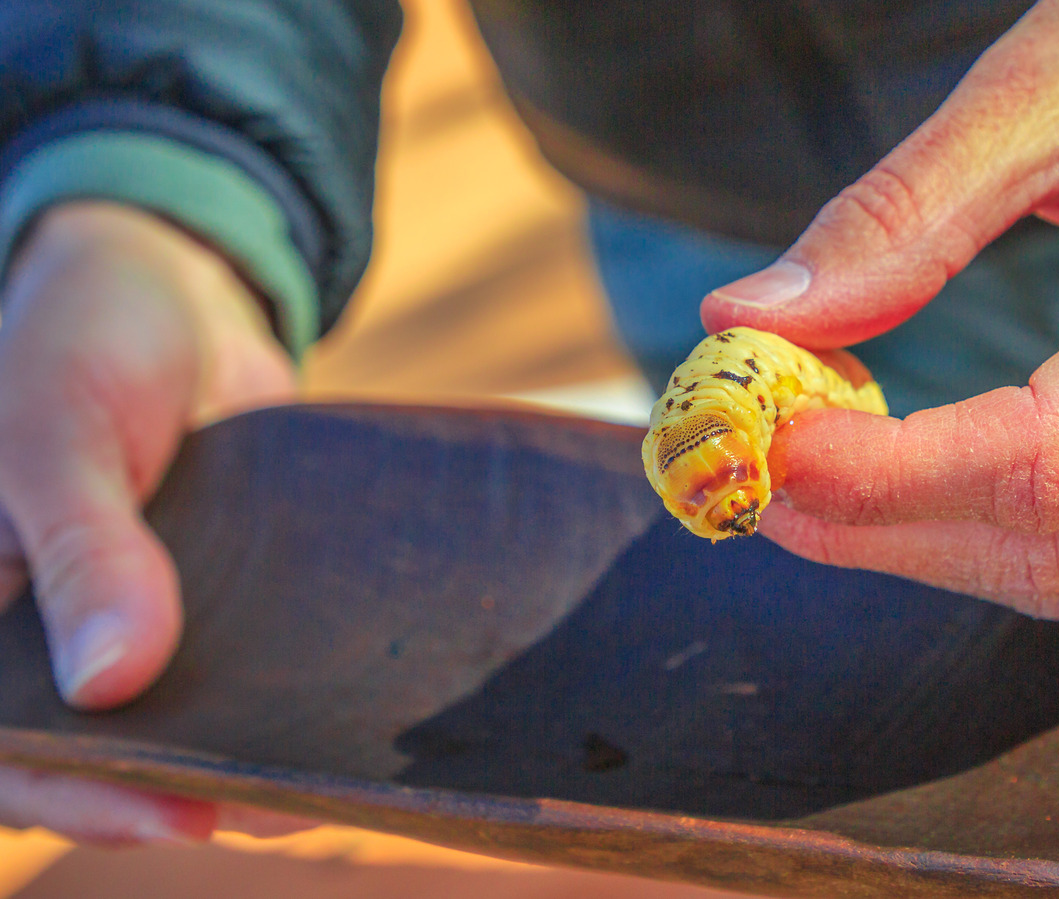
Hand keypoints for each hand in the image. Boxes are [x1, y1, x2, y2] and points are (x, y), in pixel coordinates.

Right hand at [0, 202, 300, 841]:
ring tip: (312, 792)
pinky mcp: (206, 608)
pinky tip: (336, 734)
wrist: (176, 291)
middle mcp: (39, 638)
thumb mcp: (57, 434)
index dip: (70, 787)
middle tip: (263, 808)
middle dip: (166, 791)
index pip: (1, 738)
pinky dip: (273, 705)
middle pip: (87, 753)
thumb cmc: (83, 343)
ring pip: (164, 726)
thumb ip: (85, 552)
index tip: (167, 812)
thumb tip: (111, 682)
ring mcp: (126, 626)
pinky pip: (232, 673)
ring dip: (231, 765)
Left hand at [702, 0, 1058, 616]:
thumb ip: (902, 214)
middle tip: (756, 474)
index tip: (765, 444)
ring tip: (820, 473)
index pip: (1056, 455)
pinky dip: (1010, 527)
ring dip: (938, 541)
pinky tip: (923, 475)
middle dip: (890, 527)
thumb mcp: (1048, 80)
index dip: (892, 476)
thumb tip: (750, 323)